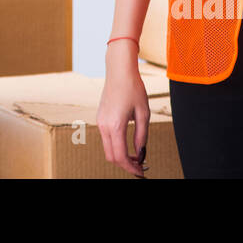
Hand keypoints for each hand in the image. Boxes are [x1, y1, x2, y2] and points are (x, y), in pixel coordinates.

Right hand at [97, 60, 150, 177]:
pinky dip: (116, 145)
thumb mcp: (143, 113)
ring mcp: (100, 121)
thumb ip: (142, 135)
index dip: (131, 167)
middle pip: (111, 156)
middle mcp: (104, 125)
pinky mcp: (100, 118)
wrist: (119, 71)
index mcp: (115, 125)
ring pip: (107, 148)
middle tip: (139, 166)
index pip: (120, 156)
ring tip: (136, 156)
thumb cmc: (133, 88)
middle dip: (125, 164)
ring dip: (120, 155)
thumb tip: (140, 152)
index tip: (141, 172)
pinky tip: (127, 143)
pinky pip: (106, 138)